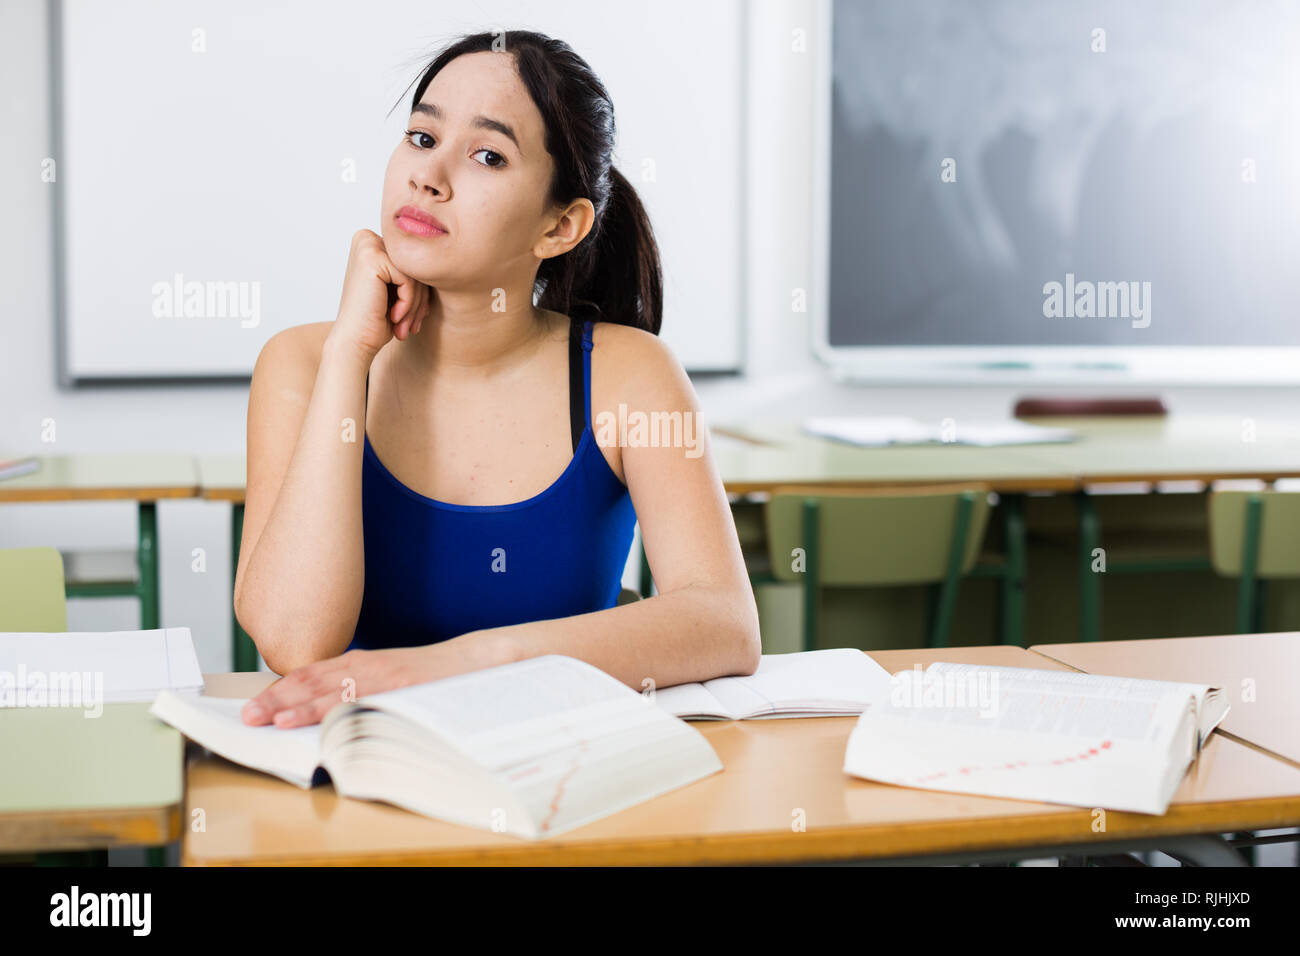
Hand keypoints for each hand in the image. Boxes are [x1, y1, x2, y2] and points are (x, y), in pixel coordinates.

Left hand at [239, 633, 509, 728]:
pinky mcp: (402, 684)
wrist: (480, 657)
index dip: (279, 689)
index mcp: (362, 662)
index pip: (310, 673)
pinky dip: (334, 708)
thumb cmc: (435, 675)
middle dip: (276, 699)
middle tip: (247, 717)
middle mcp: (367, 664)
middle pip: (311, 679)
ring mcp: (384, 674)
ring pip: (331, 688)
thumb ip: (362, 688)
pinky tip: (316, 717)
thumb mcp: (392, 678)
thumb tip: (329, 710)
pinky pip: (362, 697)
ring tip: (270, 719)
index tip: (254, 706)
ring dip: (297, 705)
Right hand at [328, 228, 430, 360]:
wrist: (354, 342)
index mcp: (370, 241)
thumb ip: (414, 271)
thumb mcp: (399, 291)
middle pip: (415, 266)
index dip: (420, 292)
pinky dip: (408, 303)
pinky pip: (409, 280)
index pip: (413, 262)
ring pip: (415, 273)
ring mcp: (368, 246)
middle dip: (420, 300)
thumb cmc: (376, 320)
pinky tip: (395, 318)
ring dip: (416, 305)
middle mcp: (366, 238)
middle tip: (412, 326)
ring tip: (406, 327)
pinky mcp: (372, 258)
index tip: (416, 317)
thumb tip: (447, 262)